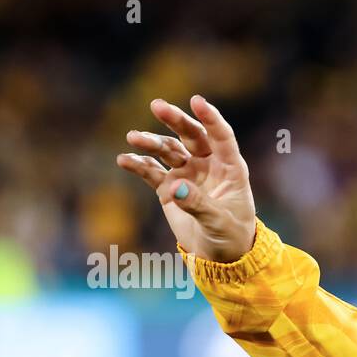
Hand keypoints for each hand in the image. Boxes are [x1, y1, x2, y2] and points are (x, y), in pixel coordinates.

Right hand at [116, 95, 255, 262]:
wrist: (220, 256)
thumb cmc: (231, 236)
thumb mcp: (219, 222)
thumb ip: (199, 204)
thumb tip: (174, 188)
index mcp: (230, 168)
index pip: (221, 136)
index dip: (210, 118)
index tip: (196, 101)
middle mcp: (208, 165)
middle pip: (191, 135)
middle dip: (175, 120)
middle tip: (157, 106)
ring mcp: (187, 174)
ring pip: (168, 150)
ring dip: (151, 142)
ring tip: (133, 138)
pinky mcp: (169, 188)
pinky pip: (152, 172)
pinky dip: (138, 165)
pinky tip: (125, 160)